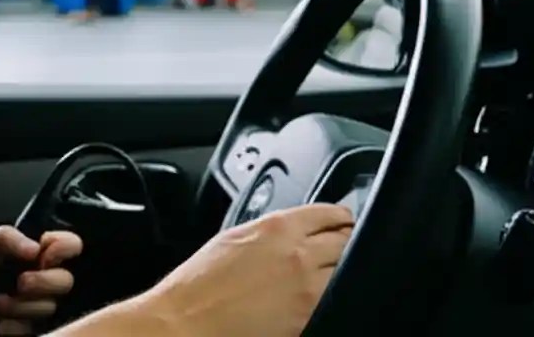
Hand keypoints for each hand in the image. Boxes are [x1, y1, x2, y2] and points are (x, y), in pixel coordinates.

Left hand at [0, 226, 82, 336]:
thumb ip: (8, 238)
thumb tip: (37, 249)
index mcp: (30, 254)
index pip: (69, 246)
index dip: (65, 248)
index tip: (47, 251)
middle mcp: (35, 278)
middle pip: (65, 282)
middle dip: (44, 282)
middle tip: (20, 281)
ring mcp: (26, 306)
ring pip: (48, 308)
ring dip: (22, 306)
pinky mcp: (16, 330)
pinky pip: (29, 331)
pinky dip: (10, 326)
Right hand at [141, 204, 353, 336]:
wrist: (186, 321)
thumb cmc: (198, 283)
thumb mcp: (235, 237)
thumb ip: (270, 231)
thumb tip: (293, 230)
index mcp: (279, 227)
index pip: (330, 212)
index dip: (341, 218)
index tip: (344, 222)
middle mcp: (299, 254)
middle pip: (346, 240)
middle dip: (347, 242)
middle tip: (345, 247)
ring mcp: (307, 288)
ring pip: (348, 270)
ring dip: (344, 269)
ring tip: (336, 273)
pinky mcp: (307, 318)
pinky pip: (336, 301)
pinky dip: (334, 296)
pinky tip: (324, 298)